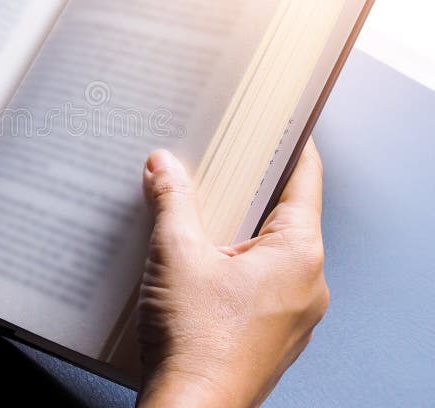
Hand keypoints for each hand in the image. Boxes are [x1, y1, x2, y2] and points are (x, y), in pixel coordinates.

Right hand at [137, 140, 328, 406]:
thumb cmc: (195, 345)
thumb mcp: (175, 254)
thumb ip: (171, 201)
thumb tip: (163, 167)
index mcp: (298, 254)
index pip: (304, 180)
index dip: (289, 147)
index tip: (277, 125)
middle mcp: (308, 284)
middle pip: (283, 215)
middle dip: (245, 191)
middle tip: (213, 169)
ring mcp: (293, 313)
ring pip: (268, 252)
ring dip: (234, 232)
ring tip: (194, 218)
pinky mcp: (271, 333)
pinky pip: (259, 284)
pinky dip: (232, 266)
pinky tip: (195, 266)